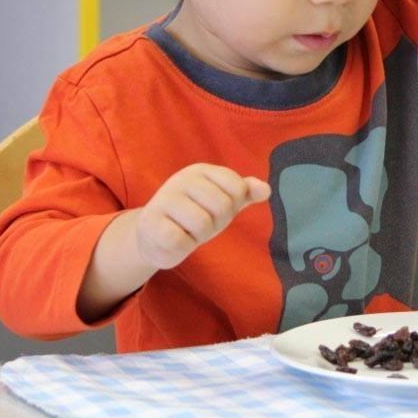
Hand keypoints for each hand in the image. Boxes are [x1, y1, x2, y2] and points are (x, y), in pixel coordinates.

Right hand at [134, 164, 269, 270]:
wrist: (153, 235)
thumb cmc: (193, 215)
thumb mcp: (222, 201)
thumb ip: (244, 193)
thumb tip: (266, 190)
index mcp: (201, 170)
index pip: (237, 188)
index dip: (232, 206)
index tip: (214, 208)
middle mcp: (181, 179)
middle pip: (223, 206)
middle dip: (215, 222)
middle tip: (199, 223)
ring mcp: (164, 199)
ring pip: (203, 224)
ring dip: (198, 236)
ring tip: (186, 230)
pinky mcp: (150, 223)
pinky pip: (180, 240)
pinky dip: (182, 246)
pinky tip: (173, 239)